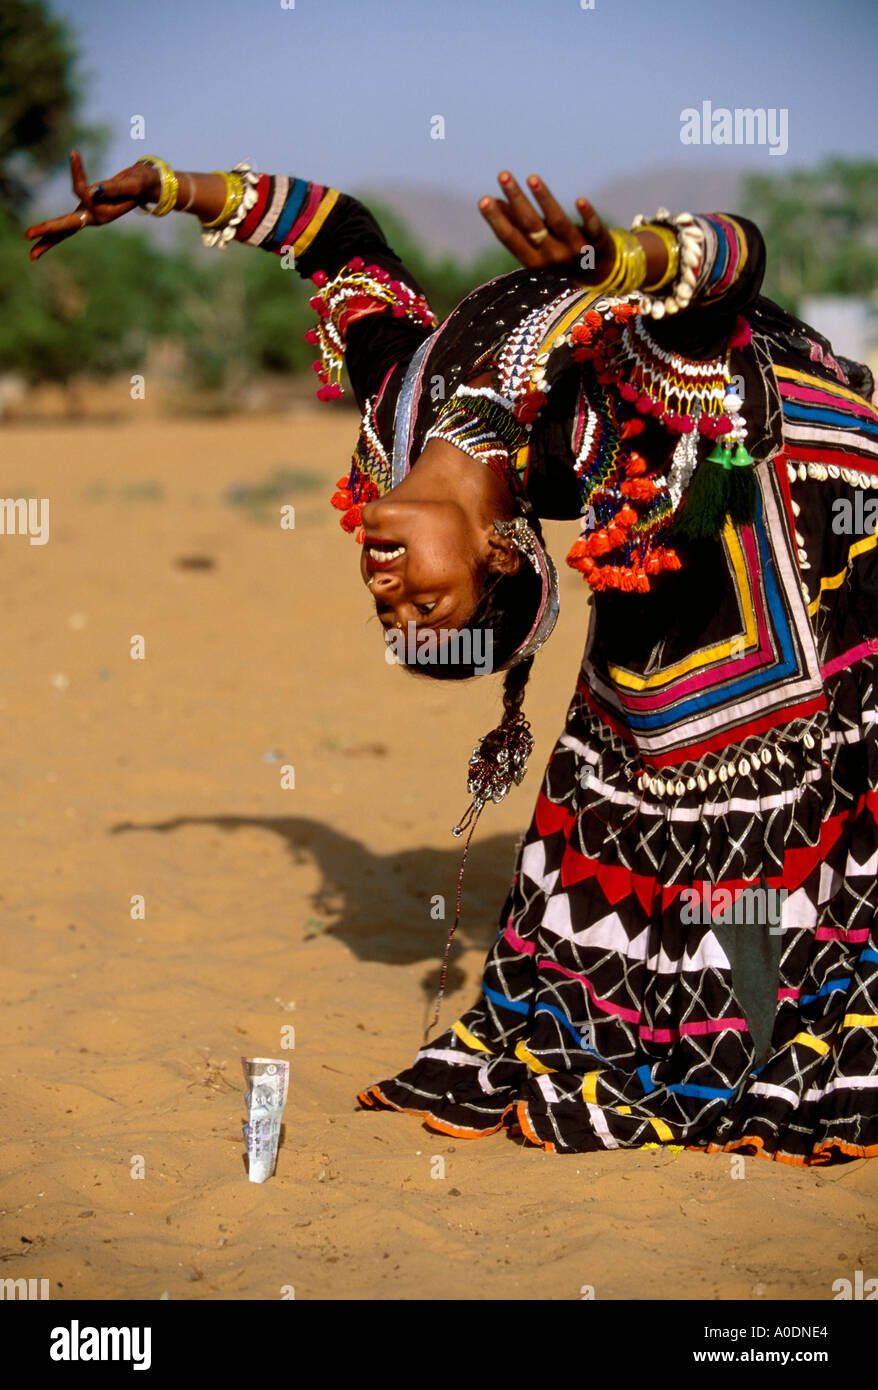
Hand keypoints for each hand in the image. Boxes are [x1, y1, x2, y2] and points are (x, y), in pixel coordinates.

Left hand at [25, 150, 159, 260]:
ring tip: (30, 247)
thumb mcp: (132, 183)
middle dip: (48, 230)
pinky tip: (42, 237)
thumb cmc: (143, 182)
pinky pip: (68, 219)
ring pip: (65, 227)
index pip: (84, 194)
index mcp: (105, 213)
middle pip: (68, 225)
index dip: (78, 176)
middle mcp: (96, 217)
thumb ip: (114, 188)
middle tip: (26, 235)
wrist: (150, 187)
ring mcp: (91, 214)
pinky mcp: (89, 209)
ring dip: (47, 236)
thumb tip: (93, 191)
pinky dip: (57, 228)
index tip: (73, 153)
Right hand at [479, 171, 614, 276]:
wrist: (598, 274)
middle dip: (517, 200)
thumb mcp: (536, 246)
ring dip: (545, 199)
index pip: (511, 239)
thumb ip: (516, 225)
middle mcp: (553, 259)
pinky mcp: (598, 242)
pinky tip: (580, 200)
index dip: (497, 220)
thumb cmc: (558, 255)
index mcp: (534, 262)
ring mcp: (576, 251)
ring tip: (531, 178)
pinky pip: (592, 227)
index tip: (483, 199)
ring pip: (559, 223)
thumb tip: (491, 201)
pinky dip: (588, 215)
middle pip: (532, 226)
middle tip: (502, 175)